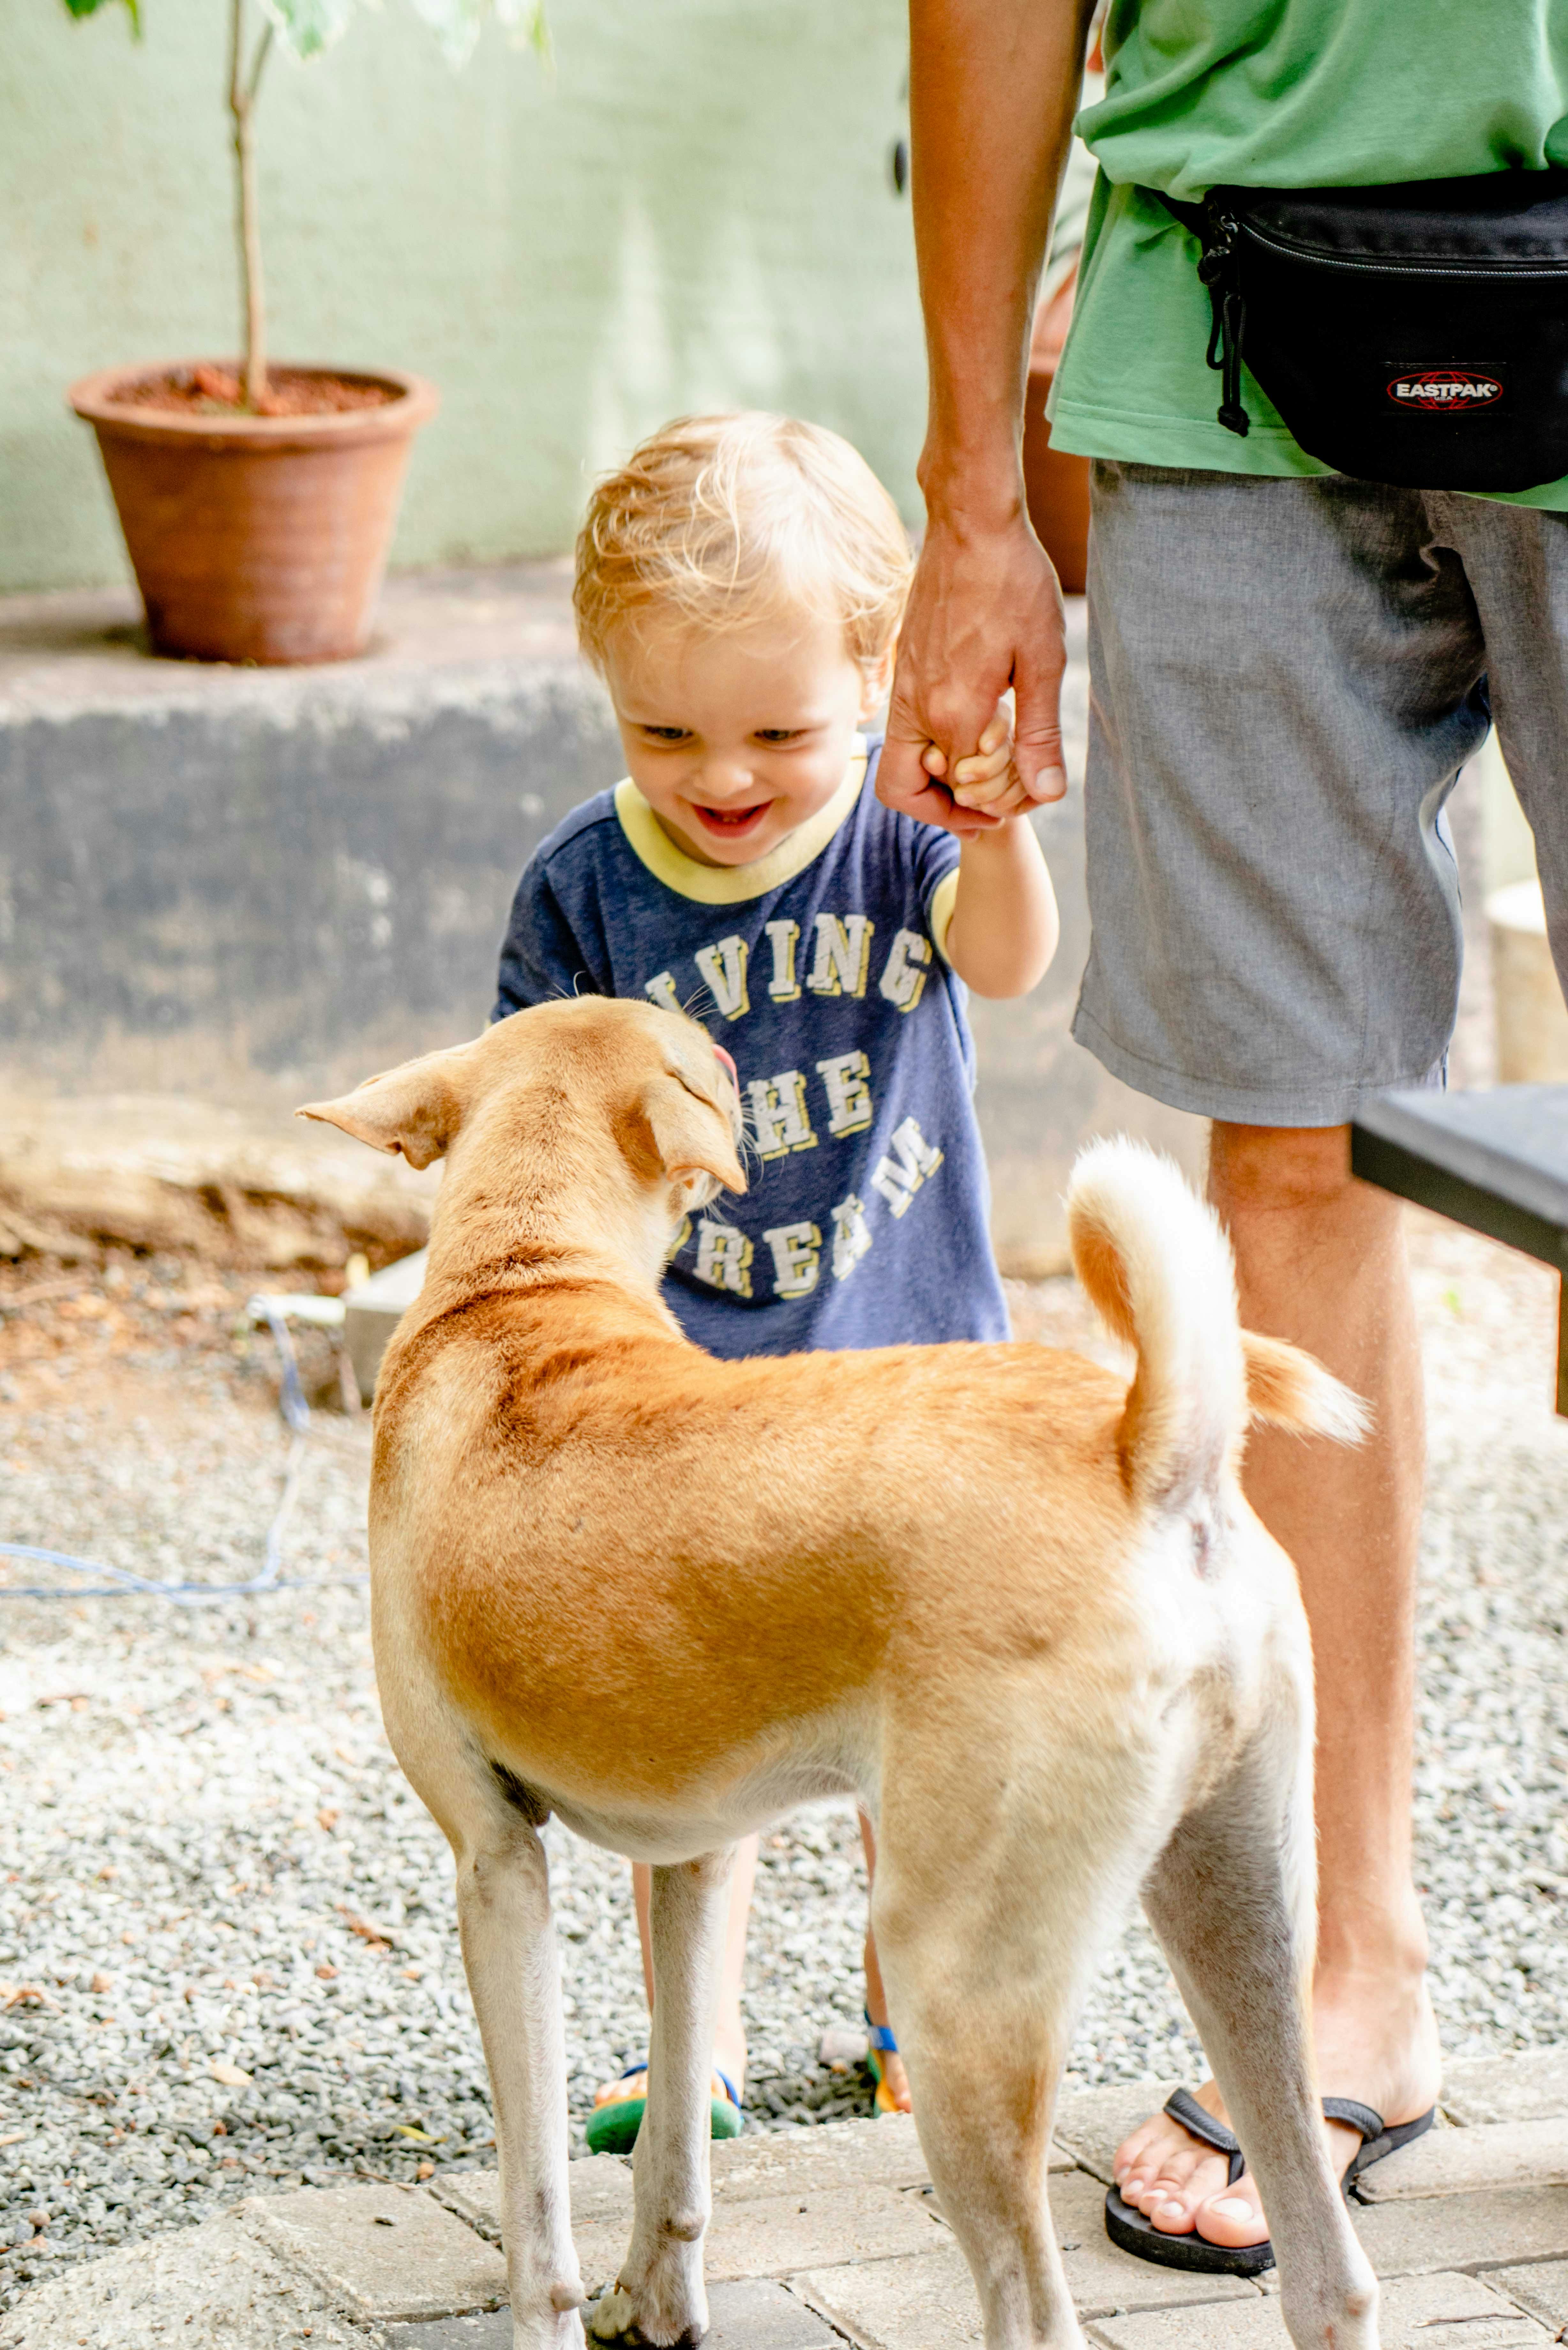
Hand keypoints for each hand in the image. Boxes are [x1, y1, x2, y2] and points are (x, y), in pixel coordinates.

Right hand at [878, 510, 1067, 836]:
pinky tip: (974, 724)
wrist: (971, 523)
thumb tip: (1046, 794)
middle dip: (947, 808)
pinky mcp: (904, 668)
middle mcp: (916, 706)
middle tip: (994, 801)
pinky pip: (906, 728)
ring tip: (986, 767)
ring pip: (901, 762)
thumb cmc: (1013, 583)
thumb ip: (1039, 734)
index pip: (960, 790)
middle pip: (908, 792)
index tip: (1022, 797)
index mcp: (952, 712)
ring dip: (937, 779)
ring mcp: (903, 687)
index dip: (991, 805)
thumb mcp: (1042, 661)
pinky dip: (932, 745)